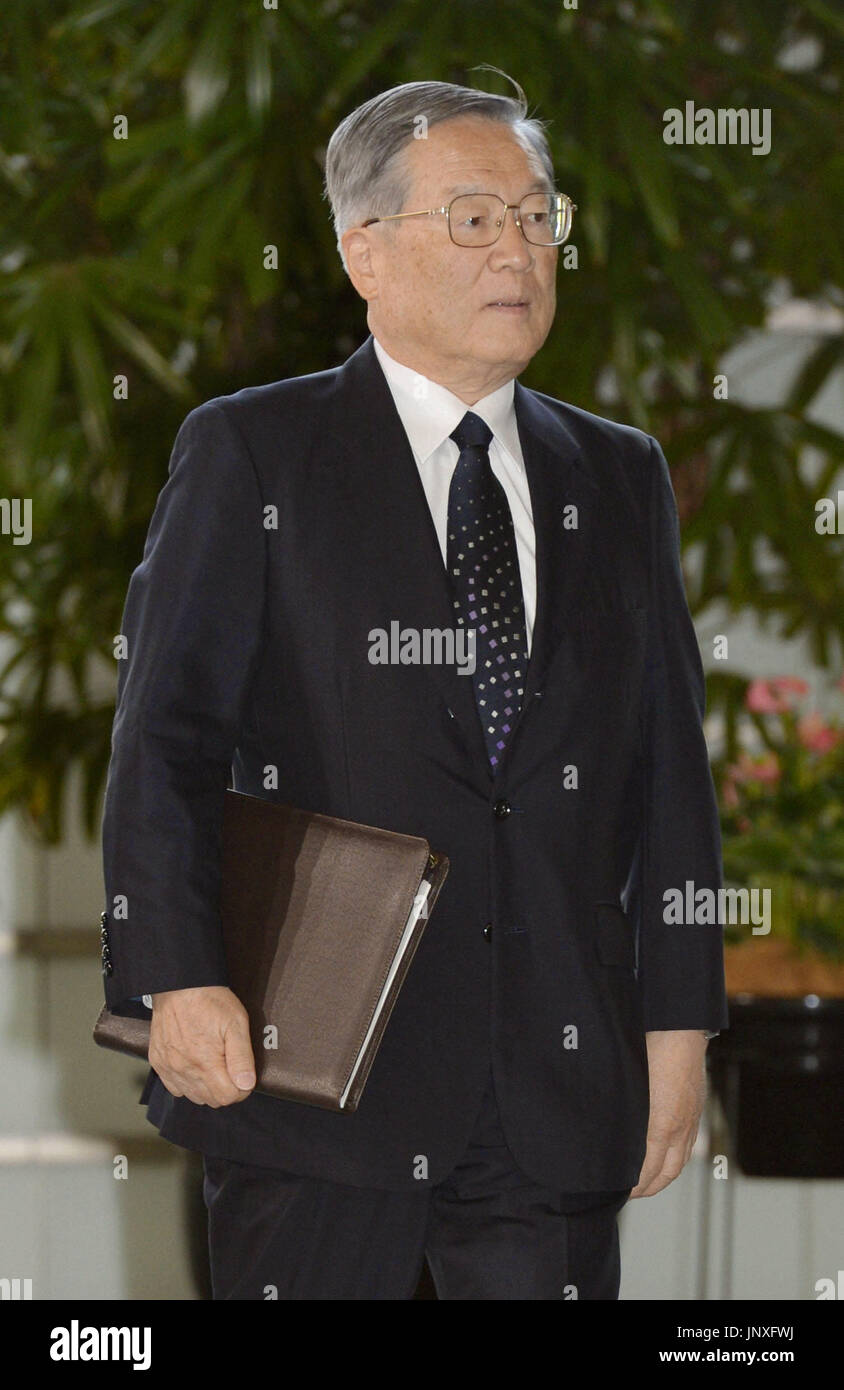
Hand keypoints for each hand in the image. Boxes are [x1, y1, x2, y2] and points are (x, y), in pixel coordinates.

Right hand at [148, 985, 255, 1106]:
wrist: (180, 984)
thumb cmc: (209, 1000)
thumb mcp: (236, 1023)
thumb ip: (242, 1058)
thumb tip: (246, 1084)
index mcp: (205, 1062)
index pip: (227, 1097)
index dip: (241, 1089)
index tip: (243, 1076)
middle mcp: (184, 1069)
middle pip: (210, 1100)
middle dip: (225, 1089)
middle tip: (229, 1067)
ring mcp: (169, 1067)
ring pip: (192, 1096)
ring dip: (206, 1088)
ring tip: (213, 1065)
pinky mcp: (158, 1061)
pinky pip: (174, 1087)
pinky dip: (186, 1083)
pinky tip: (194, 1066)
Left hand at [629, 1030, 707, 1197]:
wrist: (677, 1029)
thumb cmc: (648, 1050)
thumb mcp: (628, 1084)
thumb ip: (624, 1114)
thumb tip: (610, 1134)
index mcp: (661, 1124)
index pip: (649, 1169)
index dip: (636, 1185)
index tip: (622, 1190)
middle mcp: (679, 1126)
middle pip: (668, 1172)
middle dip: (650, 1187)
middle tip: (632, 1193)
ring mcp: (690, 1119)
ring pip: (681, 1159)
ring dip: (665, 1175)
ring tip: (648, 1181)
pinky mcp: (695, 1109)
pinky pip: (688, 1143)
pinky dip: (678, 1158)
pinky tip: (668, 1156)